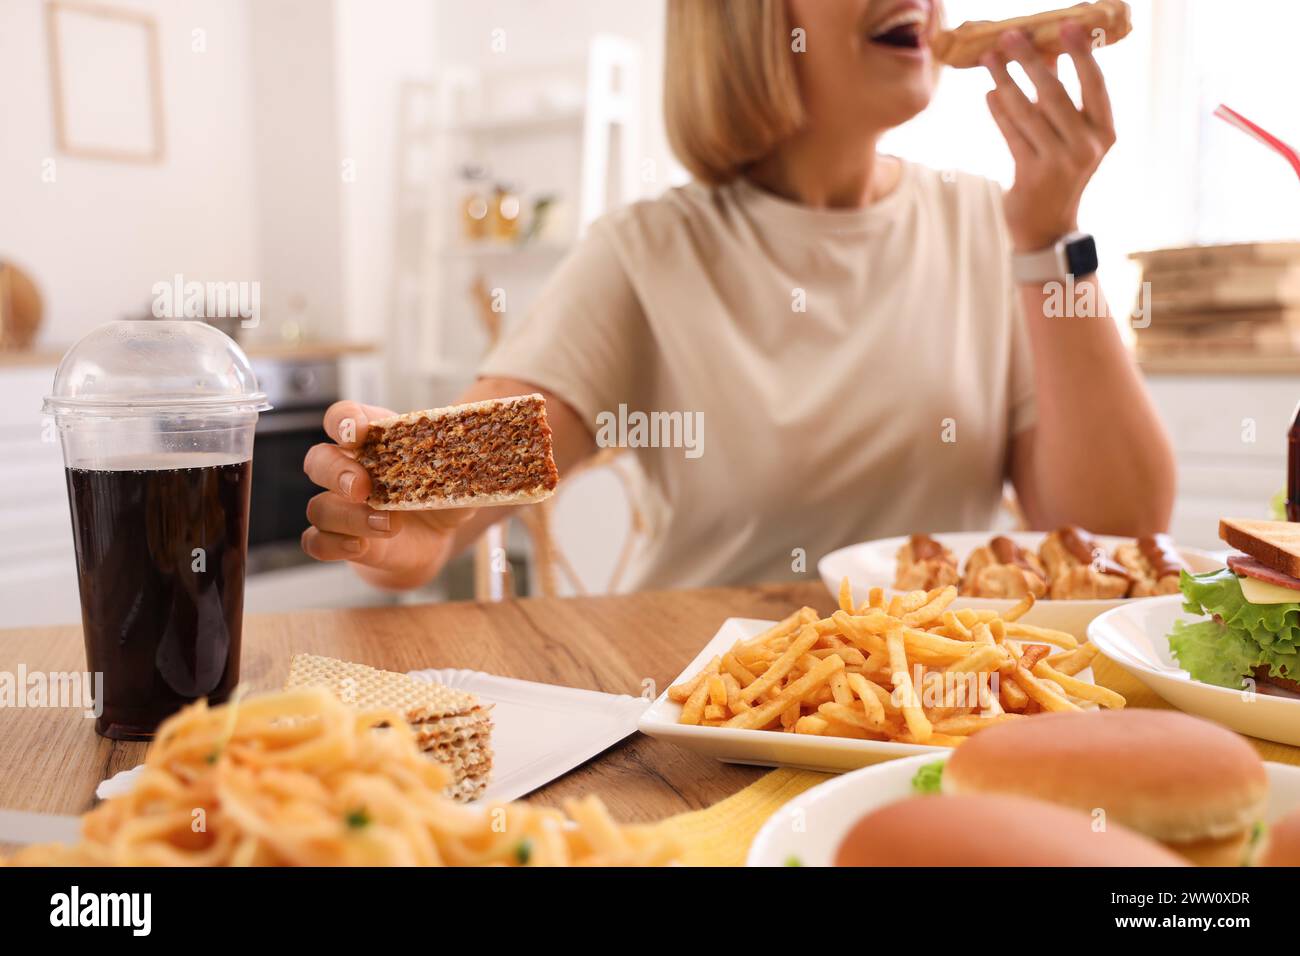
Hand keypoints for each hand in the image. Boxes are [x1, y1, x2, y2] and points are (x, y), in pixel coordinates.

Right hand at [301, 400, 477, 589]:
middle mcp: (348, 470)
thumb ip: (467, 460)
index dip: (344, 422)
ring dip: (350, 517)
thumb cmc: (441, 494)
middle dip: (338, 471)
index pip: (343, 418)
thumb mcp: (459, 474)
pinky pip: (316, 542)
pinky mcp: (339, 540)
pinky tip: (360, 546)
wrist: (436, 538)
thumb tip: (492, 447)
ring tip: (389, 524)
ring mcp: (339, 507)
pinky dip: (333, 545)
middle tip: (365, 486)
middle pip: (318, 460)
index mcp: (373, 440)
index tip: (359, 432)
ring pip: (319, 507)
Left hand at [982, 24, 1115, 252]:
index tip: (1067, 23)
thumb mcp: (1071, 136)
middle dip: (1029, 60)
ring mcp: (1059, 162)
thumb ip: (1060, 97)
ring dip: (1004, 80)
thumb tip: (1045, 51)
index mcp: (1104, 132)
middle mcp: (1086, 146)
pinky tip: (989, 93)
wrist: (1047, 225)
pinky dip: (998, 111)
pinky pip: (1011, 133)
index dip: (1081, 53)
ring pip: (1027, 111)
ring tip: (988, 58)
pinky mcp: (1031, 174)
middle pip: (1055, 92)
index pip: (1095, 84)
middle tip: (1009, 35)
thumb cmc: (1059, 171)